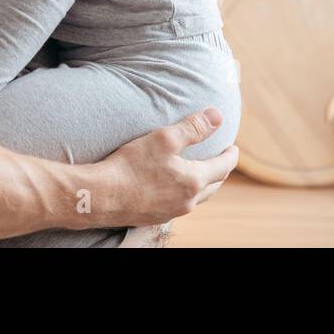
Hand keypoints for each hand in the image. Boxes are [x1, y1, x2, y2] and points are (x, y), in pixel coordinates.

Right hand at [89, 108, 237, 227]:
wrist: (100, 197)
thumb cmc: (131, 165)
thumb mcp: (164, 138)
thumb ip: (194, 127)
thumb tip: (218, 116)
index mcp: (193, 181)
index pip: (223, 167)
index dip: (231, 156)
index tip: (234, 148)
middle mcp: (187, 201)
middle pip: (213, 186)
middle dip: (220, 171)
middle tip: (222, 159)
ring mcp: (171, 212)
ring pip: (197, 198)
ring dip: (204, 184)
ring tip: (202, 173)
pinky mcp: (155, 217)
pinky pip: (179, 205)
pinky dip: (186, 194)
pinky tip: (175, 188)